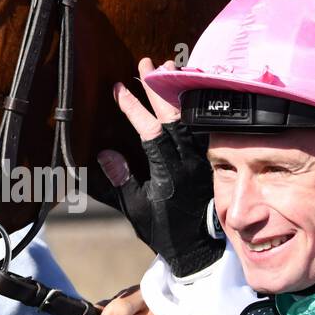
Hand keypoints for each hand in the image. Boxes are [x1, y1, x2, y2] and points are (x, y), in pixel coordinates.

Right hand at [97, 57, 221, 277]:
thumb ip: (122, 180)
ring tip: (167, 67)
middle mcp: (187, 161)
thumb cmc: (164, 232)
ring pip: (190, 116)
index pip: (150, 131)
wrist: (198, 249)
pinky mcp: (208, 160)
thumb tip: (106, 152)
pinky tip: (187, 92)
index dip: (133, 108)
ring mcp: (201, 159)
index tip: (119, 89)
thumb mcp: (136, 209)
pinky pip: (202, 126)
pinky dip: (193, 105)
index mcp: (167, 172)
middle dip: (157, 88)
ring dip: (177, 91)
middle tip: (146, 64)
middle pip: (173, 116)